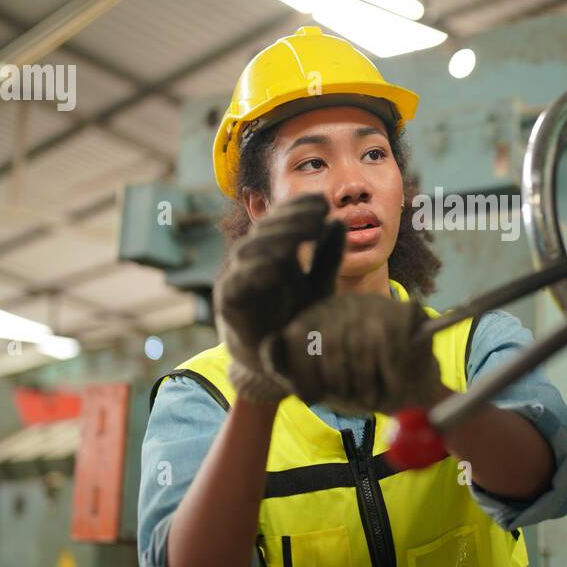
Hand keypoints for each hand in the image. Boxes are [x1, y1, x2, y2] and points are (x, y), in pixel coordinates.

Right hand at [214, 194, 344, 402]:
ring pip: (250, 251)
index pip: (284, 219)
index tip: (324, 202)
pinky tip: (275, 266)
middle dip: (293, 220)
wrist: (281, 365)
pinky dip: (253, 273)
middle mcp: (255, 260)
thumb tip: (338, 222)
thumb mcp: (320, 286)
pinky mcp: (229, 304)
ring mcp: (239, 279)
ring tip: (302, 236)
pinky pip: (236, 284)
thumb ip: (328, 257)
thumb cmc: (298, 320)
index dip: (301, 207)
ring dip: (276, 240)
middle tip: (318, 214)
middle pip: (268, 230)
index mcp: (275, 251)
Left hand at [261, 294, 442, 414]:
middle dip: (338, 381)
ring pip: (362, 346)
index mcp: (313, 318)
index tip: (312, 399)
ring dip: (365, 382)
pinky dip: (389, 373)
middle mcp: (340, 305)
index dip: (304, 373)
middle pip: (330, 343)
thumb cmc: (354, 382)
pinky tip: (390, 386)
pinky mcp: (402, 313)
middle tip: (349, 402)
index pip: (297, 336)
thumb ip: (290, 371)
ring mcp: (372, 305)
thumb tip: (270, 354)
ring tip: (370, 400)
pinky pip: (391, 344)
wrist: (405, 380)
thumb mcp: (316, 380)